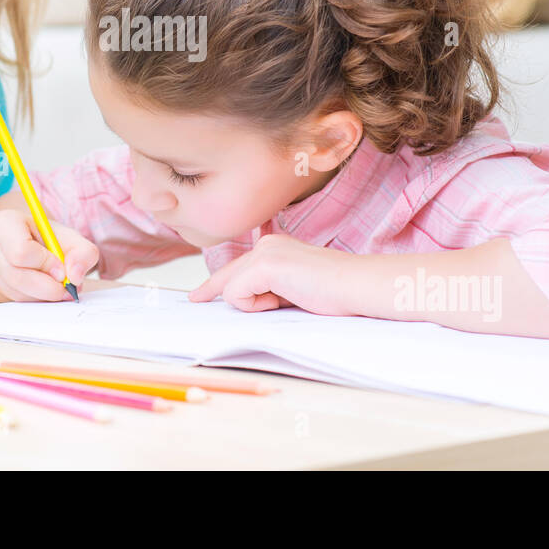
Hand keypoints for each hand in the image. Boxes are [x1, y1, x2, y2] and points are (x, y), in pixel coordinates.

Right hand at [0, 208, 99, 302]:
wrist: (29, 240)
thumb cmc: (47, 238)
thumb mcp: (70, 238)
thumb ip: (82, 253)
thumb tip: (74, 277)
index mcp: (3, 222)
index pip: (21, 252)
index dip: (46, 265)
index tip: (61, 269)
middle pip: (15, 277)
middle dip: (46, 287)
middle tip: (65, 288)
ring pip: (14, 293)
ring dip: (41, 296)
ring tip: (55, 287)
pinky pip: (10, 302)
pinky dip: (31, 301)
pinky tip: (40, 290)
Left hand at [187, 233, 351, 314]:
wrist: (356, 286)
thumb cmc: (334, 293)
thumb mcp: (295, 288)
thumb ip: (272, 288)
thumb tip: (243, 300)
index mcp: (276, 246)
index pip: (240, 267)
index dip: (218, 282)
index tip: (200, 293)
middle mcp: (267, 243)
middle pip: (229, 275)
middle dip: (212, 289)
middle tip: (192, 299)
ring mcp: (265, 252)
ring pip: (233, 288)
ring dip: (257, 305)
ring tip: (288, 299)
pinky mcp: (264, 265)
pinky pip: (239, 296)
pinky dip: (258, 306)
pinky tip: (284, 298)